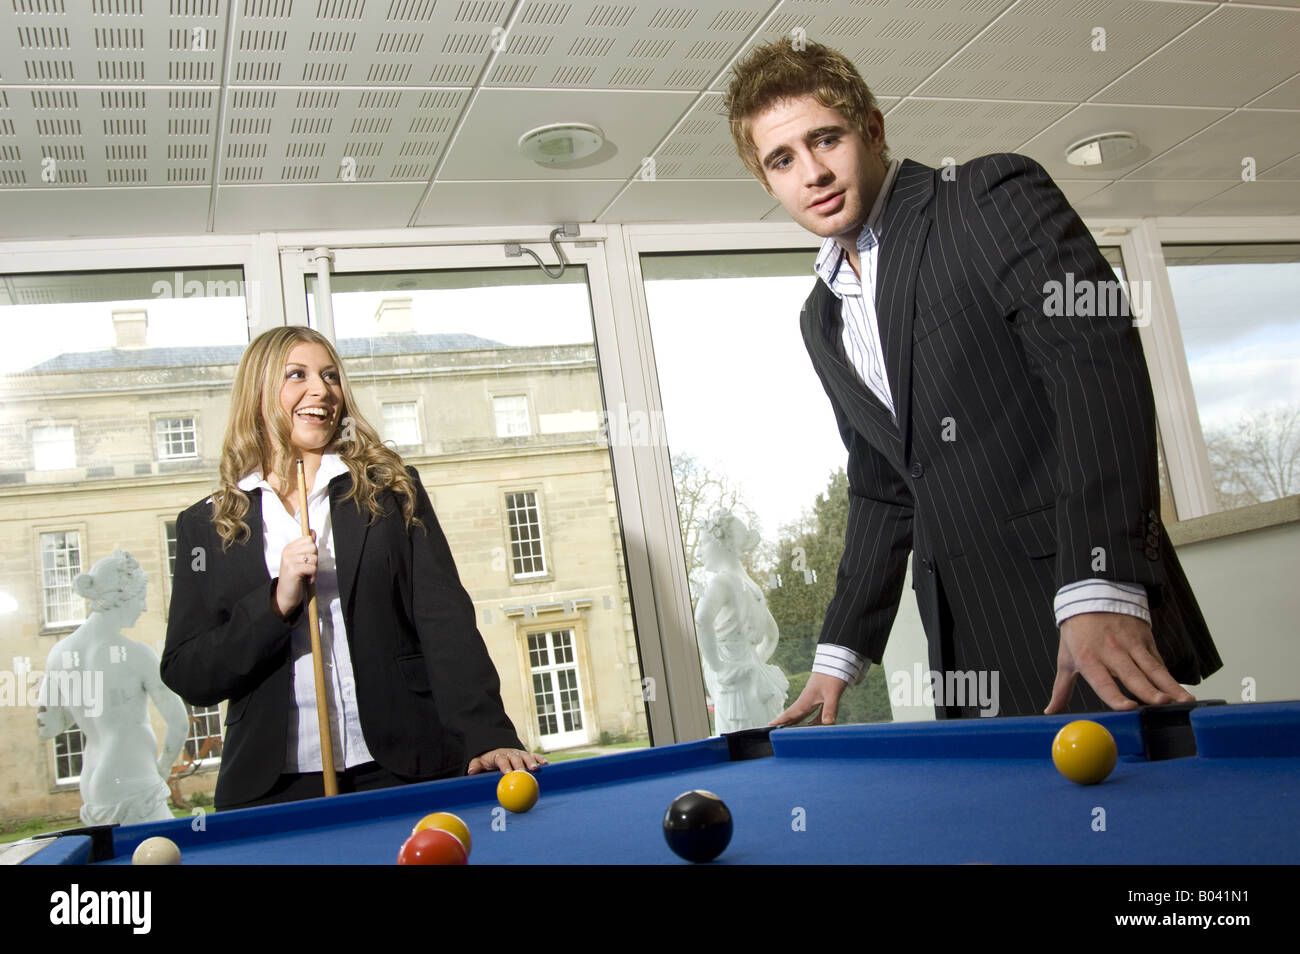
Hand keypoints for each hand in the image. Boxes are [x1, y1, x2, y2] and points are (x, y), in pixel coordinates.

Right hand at [273, 531, 316, 618]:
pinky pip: (312, 568)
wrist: (284, 595)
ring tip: (306, 575)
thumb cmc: (295, 578)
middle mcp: (287, 552)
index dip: (312, 550)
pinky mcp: (293, 569)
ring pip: (314, 559)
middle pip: (313, 547)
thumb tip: (312, 531)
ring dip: (314, 570)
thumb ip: (306, 546)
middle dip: (315, 559)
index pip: (308, 539)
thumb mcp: (300, 559)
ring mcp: (289, 560)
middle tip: (307, 569)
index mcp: (289, 548)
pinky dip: (313, 576)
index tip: (307, 560)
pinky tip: (306, 580)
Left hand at [466, 748, 547, 773]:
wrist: (497, 749)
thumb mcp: (480, 761)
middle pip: (515, 758)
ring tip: (536, 769)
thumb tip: (471, 771)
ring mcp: (519, 753)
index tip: (508, 773)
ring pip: (526, 756)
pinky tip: (545, 764)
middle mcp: (510, 753)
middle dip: (520, 765)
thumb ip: (475, 765)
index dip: (505, 766)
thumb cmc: (488, 759)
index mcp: (499, 755)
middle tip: (524, 773)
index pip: (502, 759)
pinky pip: (534, 755)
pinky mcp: (526, 754)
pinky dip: (539, 759)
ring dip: (531, 762)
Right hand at [769, 672, 846, 725]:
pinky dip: (812, 721)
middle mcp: (807, 700)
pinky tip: (814, 726)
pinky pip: (813, 713)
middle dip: (785, 723)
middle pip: (793, 715)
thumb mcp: (832, 693)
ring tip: (790, 732)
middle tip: (774, 731)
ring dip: (796, 723)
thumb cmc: (832, 676)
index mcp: (806, 700)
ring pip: (802, 714)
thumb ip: (830, 709)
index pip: (791, 713)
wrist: (835, 663)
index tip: (769, 725)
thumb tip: (827, 724)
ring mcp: (812, 699)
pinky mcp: (819, 698)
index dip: (781, 720)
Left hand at [1046, 612, 1194, 713]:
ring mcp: (1130, 645)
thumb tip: (1050, 712)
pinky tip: (1182, 691)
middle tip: (1164, 704)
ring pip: (1153, 669)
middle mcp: (1111, 652)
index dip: (1115, 696)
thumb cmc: (1077, 632)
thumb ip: (1061, 689)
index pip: (1103, 682)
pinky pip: (1159, 661)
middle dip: (1150, 690)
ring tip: (1185, 701)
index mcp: (1089, 659)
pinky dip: (1170, 677)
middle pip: (1133, 676)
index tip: (1129, 708)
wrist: (1091, 595)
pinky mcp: (1145, 640)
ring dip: (1170, 685)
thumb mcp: (1066, 658)